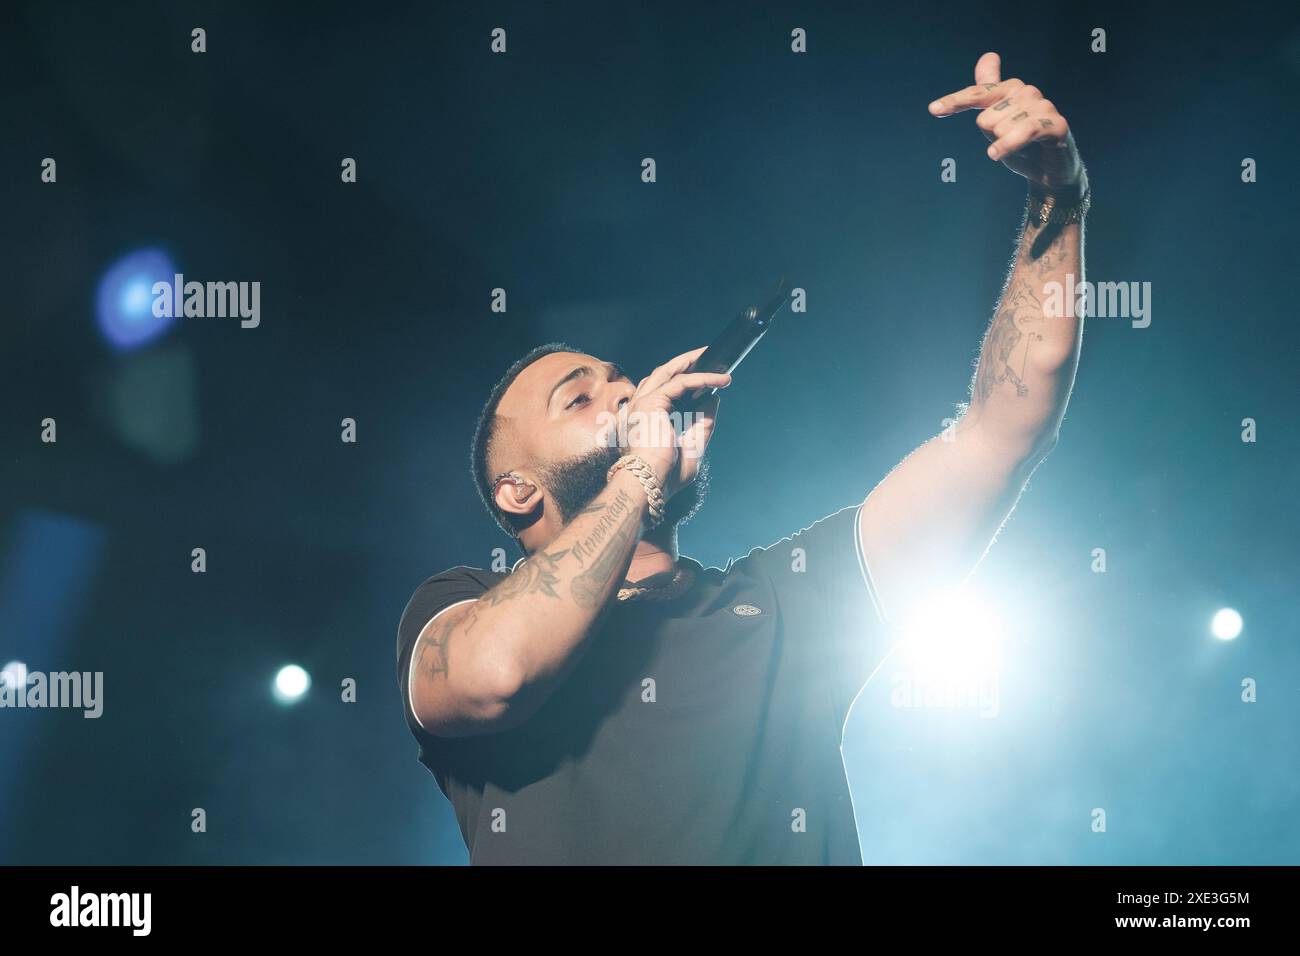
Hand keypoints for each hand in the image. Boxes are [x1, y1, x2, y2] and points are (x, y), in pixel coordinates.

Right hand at [611, 346, 729, 503]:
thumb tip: (713, 399)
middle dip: (688, 362)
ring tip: (719, 365)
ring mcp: (642, 402)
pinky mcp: (652, 402)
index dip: (682, 378)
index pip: (661, 389)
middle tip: (709, 357)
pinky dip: (703, 378)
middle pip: (663, 373)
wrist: (651, 484)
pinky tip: (721, 381)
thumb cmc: (665, 475)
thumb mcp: (692, 446)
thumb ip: (702, 423)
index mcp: (644, 418)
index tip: (705, 377)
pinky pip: (682, 382)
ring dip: (695, 363)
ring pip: (670, 371)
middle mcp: (639, 407)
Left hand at [928, 51, 1082, 192]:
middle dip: (991, 136)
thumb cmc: (1021, 143)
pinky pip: (1025, 131)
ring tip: (1017, 148)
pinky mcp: (1056, 124)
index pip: (978, 92)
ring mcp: (1043, 107)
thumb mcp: (997, 120)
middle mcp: (1027, 92)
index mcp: (1010, 89)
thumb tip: (988, 56)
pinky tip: (995, 154)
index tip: (934, 110)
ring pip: (1002, 126)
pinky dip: (1009, 144)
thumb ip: (987, 92)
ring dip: (1003, 144)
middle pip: (986, 117)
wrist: (1050, 170)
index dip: (956, 101)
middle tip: (1008, 142)